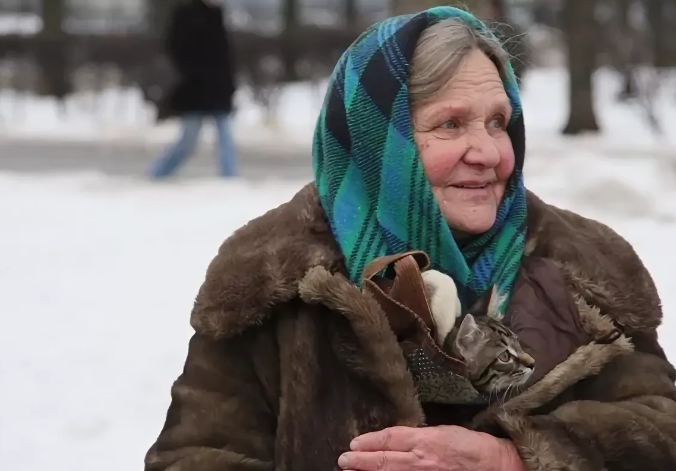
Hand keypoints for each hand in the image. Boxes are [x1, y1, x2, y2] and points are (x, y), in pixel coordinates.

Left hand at [337, 425, 526, 470]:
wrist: (496, 466)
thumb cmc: (471, 446)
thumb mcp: (442, 432)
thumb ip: (417, 437)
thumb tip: (393, 441)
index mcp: (426, 440)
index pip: (390, 439)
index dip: (369, 442)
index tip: (353, 445)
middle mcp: (423, 460)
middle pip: (385, 461)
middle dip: (361, 462)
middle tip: (343, 461)